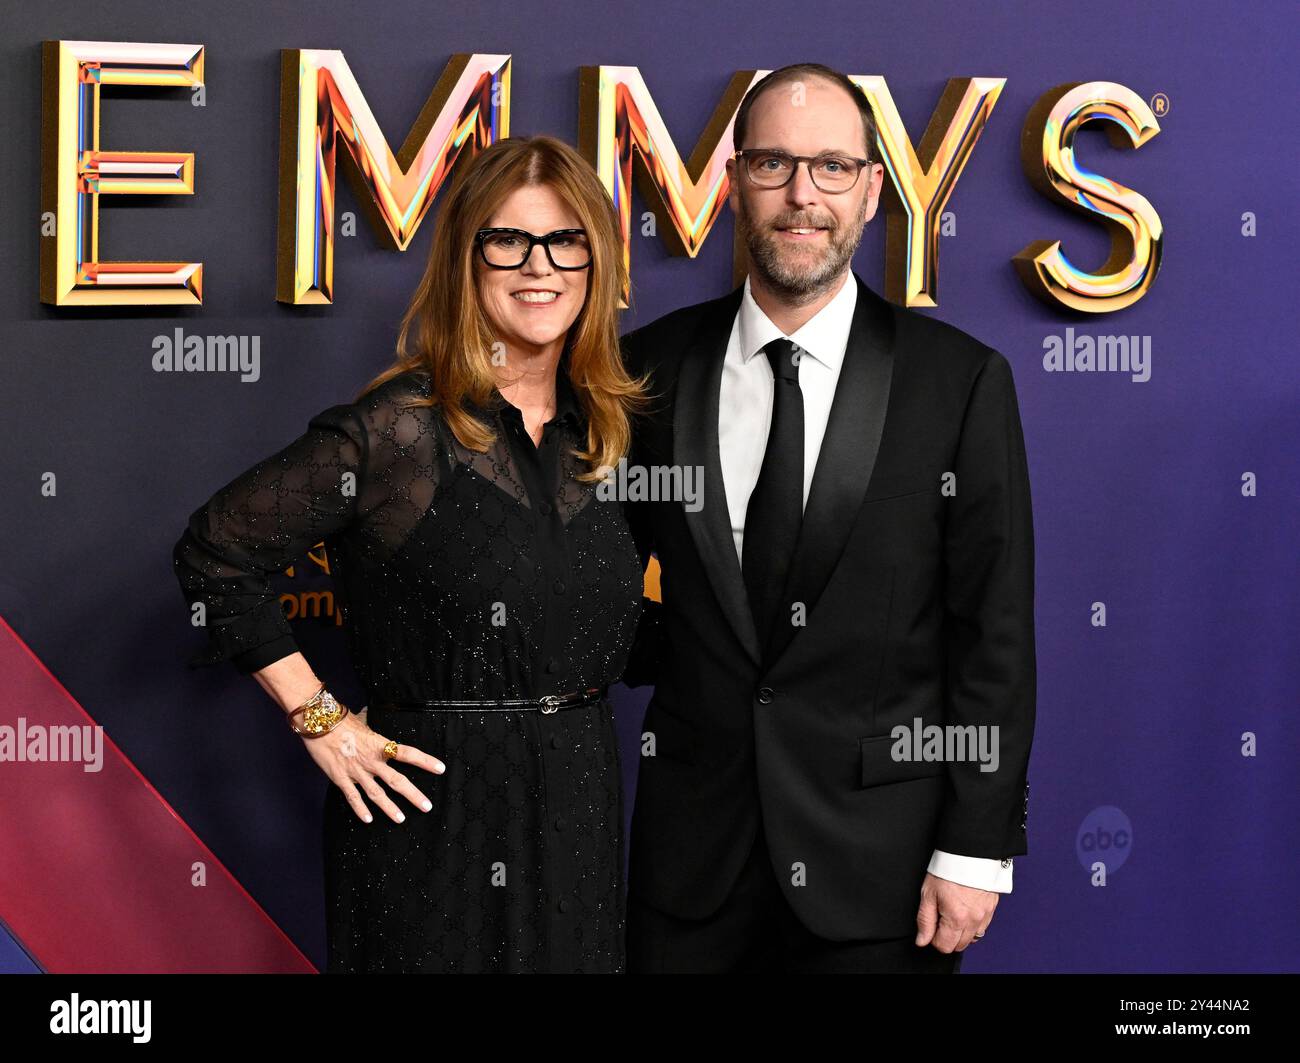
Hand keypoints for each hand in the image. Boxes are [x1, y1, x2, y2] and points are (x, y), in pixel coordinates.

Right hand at [300, 703, 445, 823]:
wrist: (318, 724)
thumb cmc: (341, 720)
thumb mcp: (364, 722)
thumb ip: (373, 729)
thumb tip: (375, 718)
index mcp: (380, 745)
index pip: (408, 753)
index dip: (425, 761)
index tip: (440, 768)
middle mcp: (371, 761)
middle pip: (397, 780)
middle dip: (413, 795)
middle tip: (427, 806)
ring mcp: (356, 771)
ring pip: (377, 794)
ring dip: (390, 808)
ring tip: (401, 819)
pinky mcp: (340, 778)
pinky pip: (353, 797)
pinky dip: (360, 810)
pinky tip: (369, 820)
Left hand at [915, 872, 997, 951]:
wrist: (969, 852)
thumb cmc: (948, 870)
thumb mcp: (928, 894)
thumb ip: (925, 921)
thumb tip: (922, 940)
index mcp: (956, 918)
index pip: (944, 946)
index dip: (933, 938)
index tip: (931, 925)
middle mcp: (973, 920)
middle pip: (959, 946)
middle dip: (947, 937)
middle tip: (940, 917)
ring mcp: (985, 915)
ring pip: (972, 939)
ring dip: (961, 933)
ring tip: (953, 913)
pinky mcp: (992, 909)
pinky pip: (982, 928)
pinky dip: (973, 925)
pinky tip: (965, 911)